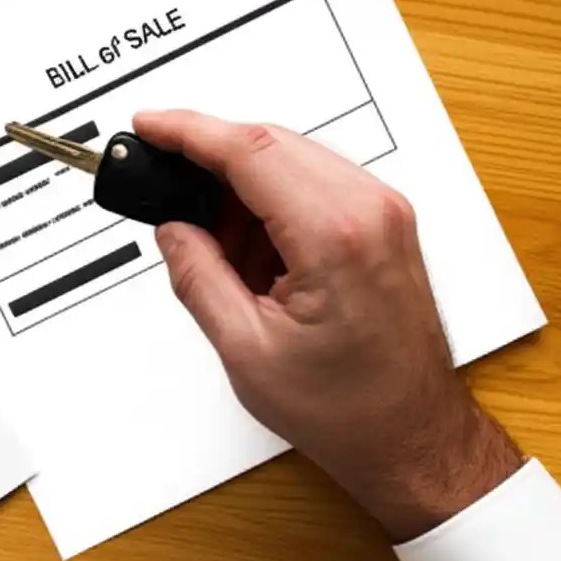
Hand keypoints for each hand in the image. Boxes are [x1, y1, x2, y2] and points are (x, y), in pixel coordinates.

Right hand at [136, 111, 522, 541]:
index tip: (149, 125)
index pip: (248, 151)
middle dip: (209, 161)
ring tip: (220, 255)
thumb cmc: (351, 410)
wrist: (411, 435)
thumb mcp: (247, 350)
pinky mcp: (384, 225)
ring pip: (290, 161)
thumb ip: (199, 277)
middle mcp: (371, 212)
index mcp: (336, 237)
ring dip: (241, 191)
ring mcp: (384, 214)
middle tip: (167, 196)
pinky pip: (313, 185)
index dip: (188, 131)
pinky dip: (271, 206)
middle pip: (270, 143)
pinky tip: (253, 255)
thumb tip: (172, 231)